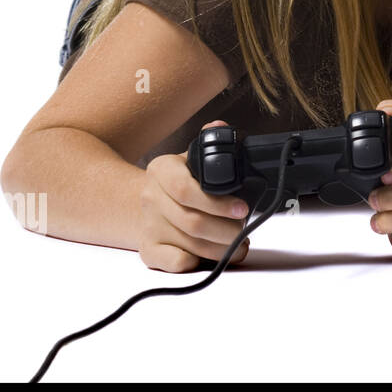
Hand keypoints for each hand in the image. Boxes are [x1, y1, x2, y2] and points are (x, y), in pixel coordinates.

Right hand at [138, 120, 249, 271]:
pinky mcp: (148, 249)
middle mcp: (150, 198)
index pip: (186, 190)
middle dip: (226, 231)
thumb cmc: (178, 181)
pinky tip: (210, 258)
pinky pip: (171, 262)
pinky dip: (193, 263)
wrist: (146, 201)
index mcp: (161, 170)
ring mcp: (148, 225)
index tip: (244, 209)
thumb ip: (208, 144)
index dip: (218, 203)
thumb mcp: (190, 158)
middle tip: (245, 231)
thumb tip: (219, 127)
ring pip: (189, 244)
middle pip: (191, 221)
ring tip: (240, 246)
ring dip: (220, 250)